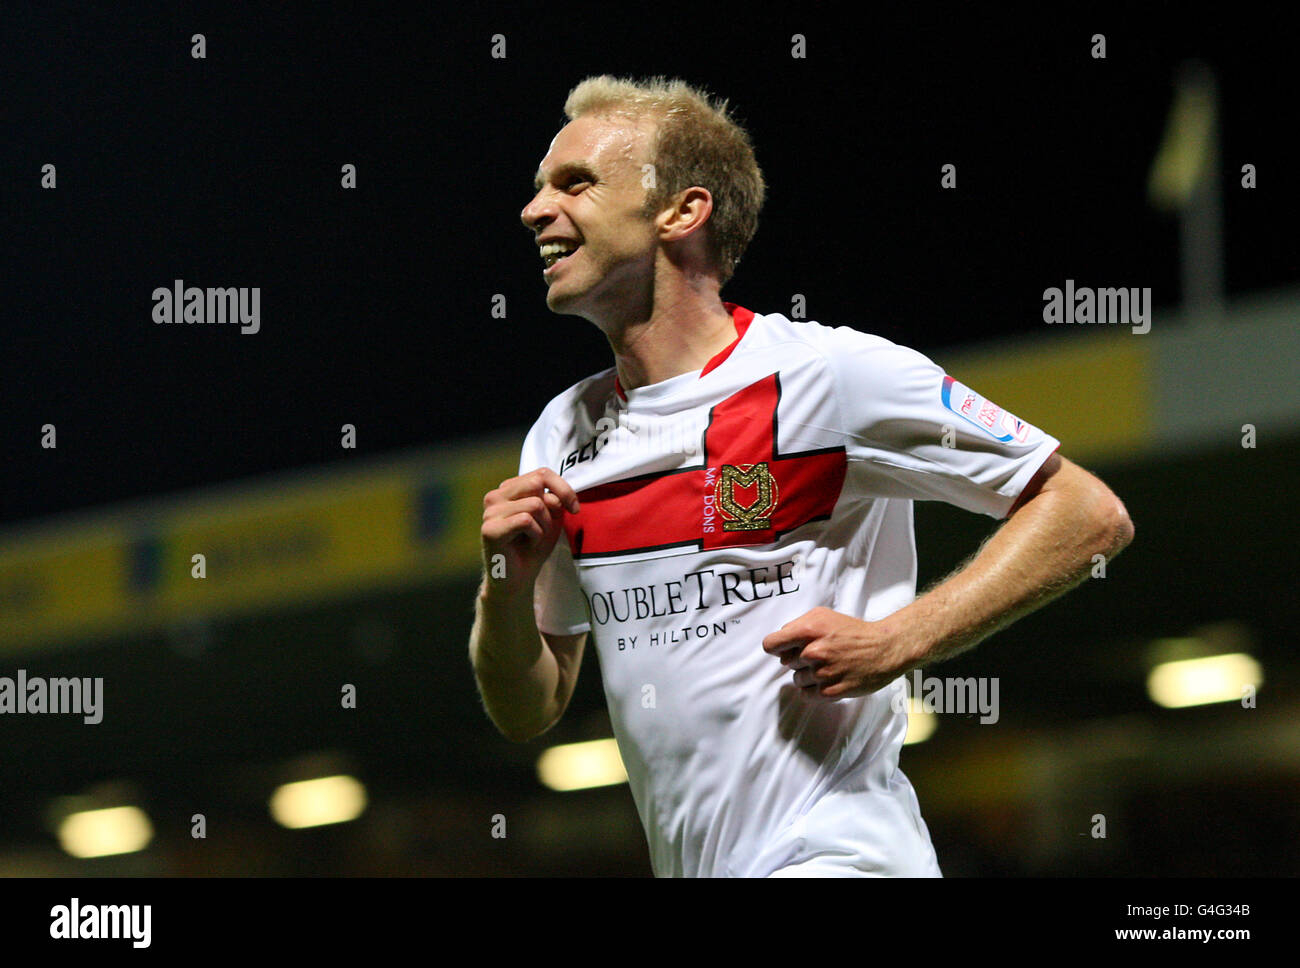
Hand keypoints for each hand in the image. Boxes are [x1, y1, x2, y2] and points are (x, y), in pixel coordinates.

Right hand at [481, 467, 579, 597]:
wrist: (518, 579)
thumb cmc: (534, 547)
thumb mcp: (552, 519)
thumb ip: (554, 500)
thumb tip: (554, 496)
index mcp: (509, 489)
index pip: (542, 473)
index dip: (563, 488)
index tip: (574, 508)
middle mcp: (496, 496)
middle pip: (537, 483)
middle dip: (553, 508)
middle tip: (549, 529)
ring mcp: (490, 512)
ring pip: (535, 504)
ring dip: (544, 526)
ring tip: (535, 539)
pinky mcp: (490, 529)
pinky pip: (526, 520)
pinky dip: (536, 535)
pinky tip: (528, 545)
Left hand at [761, 607, 923, 699]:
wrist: (884, 648)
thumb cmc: (853, 631)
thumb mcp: (823, 615)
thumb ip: (797, 624)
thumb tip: (780, 642)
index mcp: (809, 630)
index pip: (771, 644)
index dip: (775, 647)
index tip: (782, 649)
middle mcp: (814, 652)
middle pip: (785, 662)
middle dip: (797, 659)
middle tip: (819, 654)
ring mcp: (823, 673)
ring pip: (797, 679)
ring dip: (808, 675)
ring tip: (828, 666)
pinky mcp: (832, 691)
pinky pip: (807, 694)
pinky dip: (814, 689)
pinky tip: (828, 679)